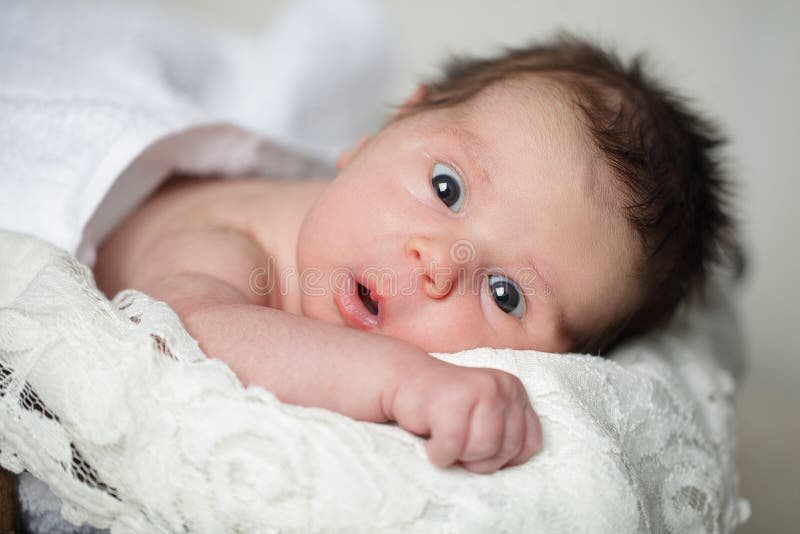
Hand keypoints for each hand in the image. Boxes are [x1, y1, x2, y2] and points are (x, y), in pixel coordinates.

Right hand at [386, 361, 540, 473]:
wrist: (403, 381)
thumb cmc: (443, 409)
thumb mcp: (485, 418)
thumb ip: (505, 434)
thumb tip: (514, 468)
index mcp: (515, 391)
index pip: (529, 444)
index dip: (503, 459)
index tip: (478, 448)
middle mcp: (503, 387)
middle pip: (506, 450)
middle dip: (478, 459)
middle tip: (456, 443)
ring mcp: (481, 389)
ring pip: (483, 449)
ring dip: (458, 455)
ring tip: (444, 438)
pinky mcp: (453, 399)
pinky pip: (453, 447)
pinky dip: (438, 453)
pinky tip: (430, 438)